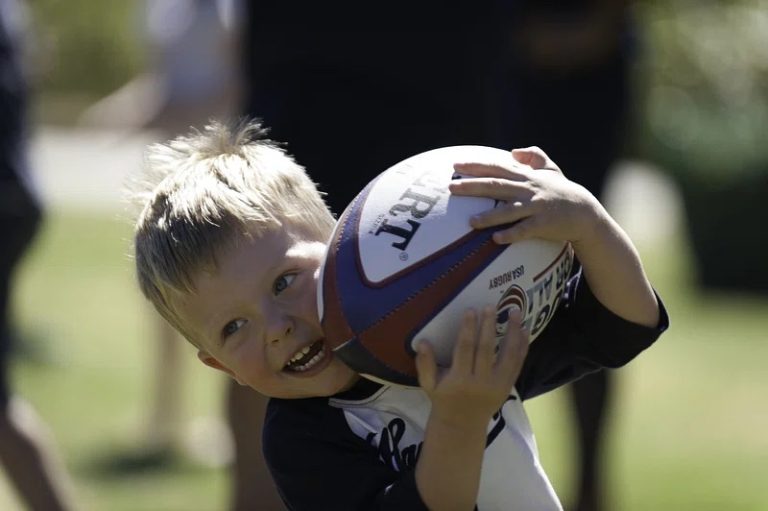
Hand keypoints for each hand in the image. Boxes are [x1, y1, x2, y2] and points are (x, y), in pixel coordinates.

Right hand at [415, 306, 528, 428]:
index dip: (468, 330)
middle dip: (489, 327)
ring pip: (508, 356)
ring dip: (513, 333)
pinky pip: (518, 364)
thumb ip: (425, 364)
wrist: (462, 424)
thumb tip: (422, 342)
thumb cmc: (444, 399)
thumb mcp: (428, 384)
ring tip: (515, 312)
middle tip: (491, 306)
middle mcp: (480, 382)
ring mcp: (497, 384)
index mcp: (459, 379)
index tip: (471, 310)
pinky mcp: (508, 386)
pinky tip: (525, 330)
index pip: (465, 350)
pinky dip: (522, 347)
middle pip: (487, 350)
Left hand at [449, 146, 603, 245]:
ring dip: (489, 217)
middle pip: (496, 186)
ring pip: (509, 211)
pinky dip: (511, 234)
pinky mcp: (543, 224)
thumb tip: (514, 151)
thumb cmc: (562, 191)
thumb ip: (534, 156)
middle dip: (472, 186)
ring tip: (470, 222)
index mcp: (525, 177)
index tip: (455, 165)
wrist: (583, 212)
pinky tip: (496, 239)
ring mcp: (535, 207)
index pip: (496, 168)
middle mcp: (528, 189)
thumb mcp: (551, 169)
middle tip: (451, 188)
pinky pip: (525, 230)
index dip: (476, 166)